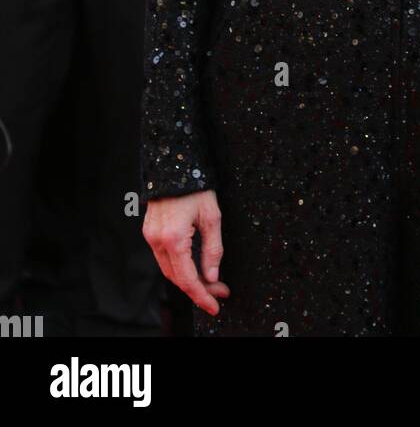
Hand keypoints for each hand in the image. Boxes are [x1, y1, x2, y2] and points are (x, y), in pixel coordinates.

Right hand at [143, 190, 229, 316]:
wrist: (174, 164)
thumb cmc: (195, 187)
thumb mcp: (212, 216)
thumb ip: (213, 249)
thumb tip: (212, 275)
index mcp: (174, 238)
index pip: (188, 279)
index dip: (202, 296)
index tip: (214, 306)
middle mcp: (158, 241)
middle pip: (177, 278)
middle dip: (199, 289)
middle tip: (219, 292)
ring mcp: (151, 237)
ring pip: (169, 270)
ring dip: (188, 279)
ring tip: (210, 282)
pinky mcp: (150, 232)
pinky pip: (164, 258)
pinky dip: (179, 267)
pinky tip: (194, 267)